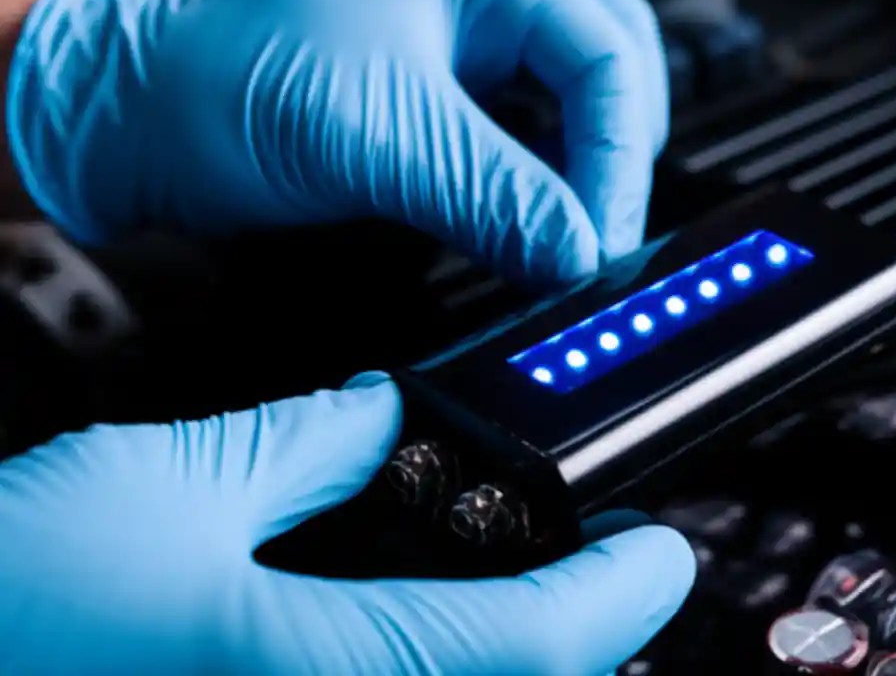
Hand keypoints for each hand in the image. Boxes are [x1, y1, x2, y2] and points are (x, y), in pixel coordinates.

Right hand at [0, 373, 694, 674]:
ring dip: (512, 653)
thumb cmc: (6, 608)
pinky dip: (436, 666)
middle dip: (576, 632)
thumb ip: (310, 444)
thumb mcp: (166, 487)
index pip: (545, 644)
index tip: (658, 548)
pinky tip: (416, 626)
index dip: (627, 591)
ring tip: (517, 585)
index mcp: (323, 673)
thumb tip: (386, 418)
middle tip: (592, 563)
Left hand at [6, 0, 667, 282]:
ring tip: (577, 232)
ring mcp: (462, 44)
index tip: (600, 241)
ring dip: (585, 169)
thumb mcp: (379, 140)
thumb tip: (580, 250)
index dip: (616, 155)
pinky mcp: (441, 97)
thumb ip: (495, 196)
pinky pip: (524, 134)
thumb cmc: (221, 82)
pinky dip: (542, 183)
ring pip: (573, 101)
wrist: (134, 121)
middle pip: (610, 64)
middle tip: (606, 230)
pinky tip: (536, 221)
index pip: (603, 53)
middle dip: (619, 150)